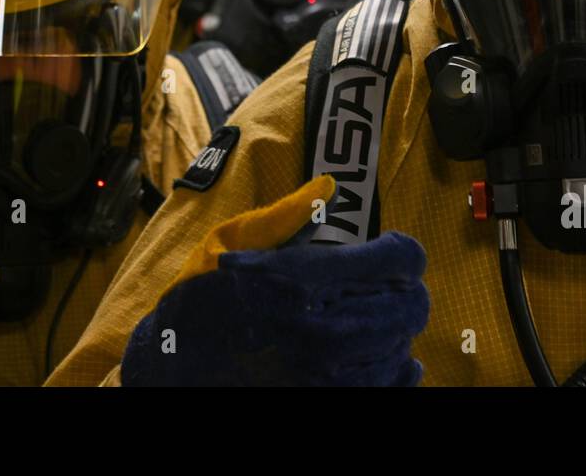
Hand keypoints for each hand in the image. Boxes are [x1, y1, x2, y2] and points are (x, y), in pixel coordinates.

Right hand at [121, 179, 429, 385]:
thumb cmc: (202, 298)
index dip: (401, 252)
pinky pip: (388, 385)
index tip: (389, 251)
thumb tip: (327, 187)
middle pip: (411, 304)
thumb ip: (286, 216)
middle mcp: (328, 329)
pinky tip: (389, 357)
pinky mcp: (326, 397)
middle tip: (390, 285)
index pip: (401, 260)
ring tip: (377, 319)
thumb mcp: (233, 242)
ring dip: (397, 329)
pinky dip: (395, 369)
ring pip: (402, 345)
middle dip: (404, 290)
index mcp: (308, 280)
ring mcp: (331, 373)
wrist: (173, 367)